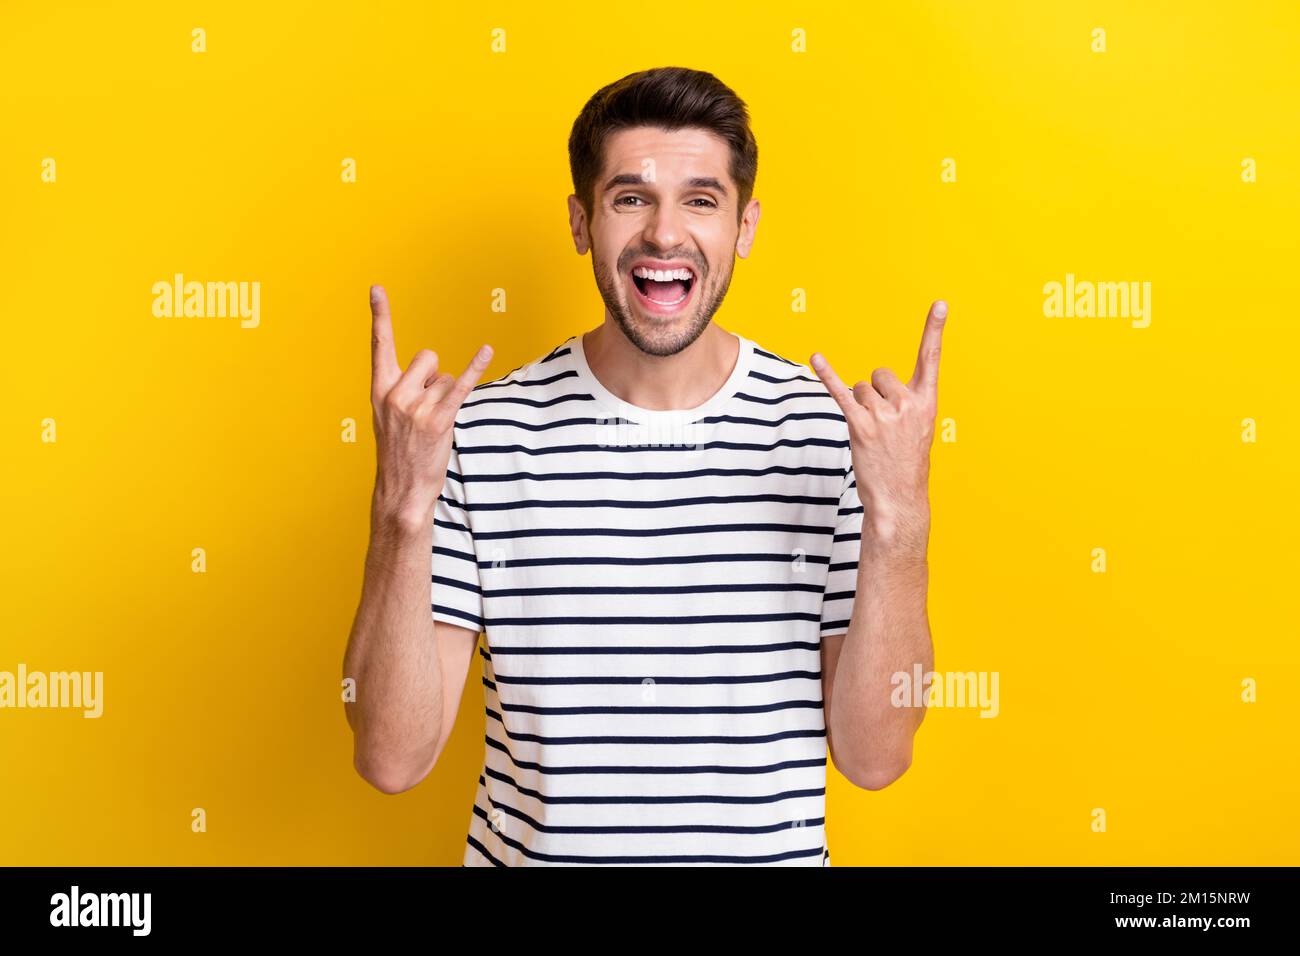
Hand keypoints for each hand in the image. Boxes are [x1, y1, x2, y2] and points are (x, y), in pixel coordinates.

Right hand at [368, 284, 492, 535]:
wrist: (401, 489)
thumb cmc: (399, 451)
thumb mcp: (388, 416)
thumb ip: (402, 387)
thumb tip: (433, 369)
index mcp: (379, 390)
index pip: (379, 345)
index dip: (379, 315)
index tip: (377, 288)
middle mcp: (395, 394)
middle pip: (428, 356)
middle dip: (434, 374)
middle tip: (427, 406)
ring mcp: (416, 407)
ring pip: (445, 378)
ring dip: (446, 396)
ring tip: (433, 423)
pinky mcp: (439, 420)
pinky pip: (461, 385)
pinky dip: (475, 366)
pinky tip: (486, 350)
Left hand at [810, 300, 948, 559]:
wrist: (899, 499)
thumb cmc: (906, 465)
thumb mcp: (917, 430)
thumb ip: (906, 403)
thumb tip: (874, 386)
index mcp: (926, 402)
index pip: (931, 359)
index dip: (934, 330)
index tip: (940, 304)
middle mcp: (907, 403)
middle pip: (879, 374)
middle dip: (874, 394)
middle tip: (882, 425)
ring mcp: (884, 414)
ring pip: (860, 389)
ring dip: (859, 408)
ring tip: (871, 434)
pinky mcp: (861, 425)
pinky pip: (841, 393)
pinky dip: (826, 374)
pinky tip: (816, 357)